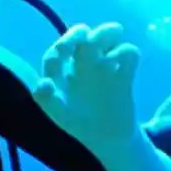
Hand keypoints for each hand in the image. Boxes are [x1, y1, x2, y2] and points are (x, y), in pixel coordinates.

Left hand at [32, 22, 140, 153]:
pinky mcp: (124, 72)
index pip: (56, 54)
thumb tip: (43, 84)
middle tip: (85, 33)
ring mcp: (101, 65)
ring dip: (106, 33)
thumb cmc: (77, 122)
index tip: (64, 48)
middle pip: (79, 40)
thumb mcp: (60, 115)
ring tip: (114, 33)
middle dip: (80, 33)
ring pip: (103, 40)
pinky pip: (127, 55)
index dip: (59, 49)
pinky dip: (128, 54)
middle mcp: (78, 63)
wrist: (107, 137)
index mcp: (60, 72)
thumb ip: (47, 100)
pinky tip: (126, 66)